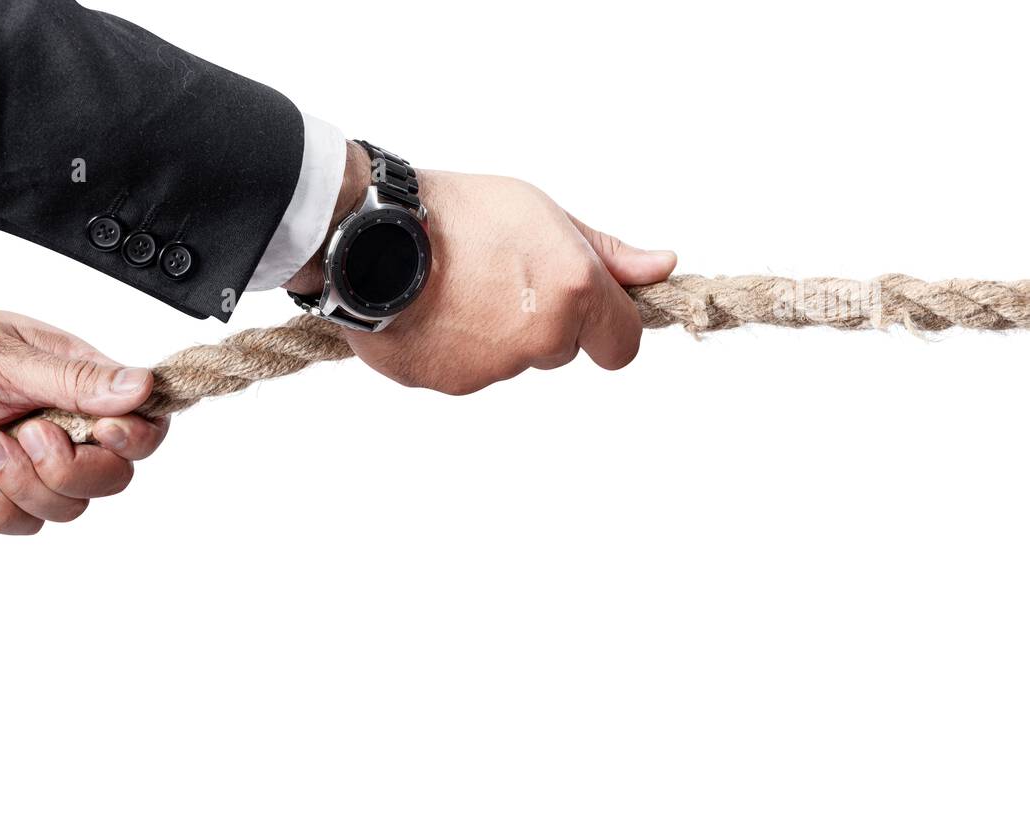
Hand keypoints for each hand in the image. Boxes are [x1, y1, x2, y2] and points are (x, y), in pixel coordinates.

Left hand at [0, 274, 166, 534]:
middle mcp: (66, 425)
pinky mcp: (0, 490)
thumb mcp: (4, 360)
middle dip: (68, 470)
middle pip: (112, 477)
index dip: (134, 440)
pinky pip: (23, 524)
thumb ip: (76, 381)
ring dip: (22, 485)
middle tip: (25, 437)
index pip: (144, 423)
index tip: (100, 433)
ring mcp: (34, 462)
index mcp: (80, 383)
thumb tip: (143, 386)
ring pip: (68, 508)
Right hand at [287, 145, 676, 394]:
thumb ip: (604, 253)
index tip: (583, 307)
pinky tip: (428, 308)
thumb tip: (662, 267)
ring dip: (491, 332)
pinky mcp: (448, 384)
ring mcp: (492, 369)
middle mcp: (540, 339)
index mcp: (574, 293)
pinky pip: (463, 370)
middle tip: (495, 276)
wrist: (368, 234)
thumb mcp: (540, 212)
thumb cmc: (456, 210)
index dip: (607, 326)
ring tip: (452, 285)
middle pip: (560, 350)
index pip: (623, 344)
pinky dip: (451, 346)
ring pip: (509, 360)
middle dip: (540, 321)